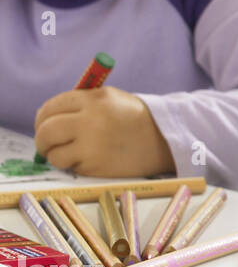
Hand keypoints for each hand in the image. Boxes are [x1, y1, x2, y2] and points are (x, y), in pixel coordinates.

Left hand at [33, 86, 175, 177]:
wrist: (165, 140)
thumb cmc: (134, 118)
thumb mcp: (110, 99)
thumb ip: (80, 104)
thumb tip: (46, 119)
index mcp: (93, 100)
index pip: (51, 108)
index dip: (42, 118)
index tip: (43, 125)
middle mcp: (90, 122)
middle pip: (46, 132)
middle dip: (42, 140)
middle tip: (46, 144)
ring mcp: (92, 146)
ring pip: (54, 154)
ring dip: (56, 155)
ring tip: (70, 154)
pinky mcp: (97, 166)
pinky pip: (72, 167)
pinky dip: (75, 165)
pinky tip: (91, 159)